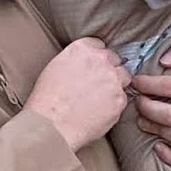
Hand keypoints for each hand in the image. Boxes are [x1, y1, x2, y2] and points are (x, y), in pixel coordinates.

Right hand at [25, 38, 131, 152]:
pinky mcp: (120, 99)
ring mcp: (113, 79)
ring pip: (124, 77)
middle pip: (115, 59)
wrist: (51, 125)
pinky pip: (123, 98)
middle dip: (109, 70)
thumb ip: (75, 60)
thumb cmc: (46, 100)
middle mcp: (101, 60)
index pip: (99, 45)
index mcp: (82, 49)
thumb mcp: (55, 67)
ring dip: (116, 85)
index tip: (93, 67)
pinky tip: (99, 112)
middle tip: (97, 85)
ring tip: (100, 99)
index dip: (97, 58)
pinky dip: (114, 104)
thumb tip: (84, 65)